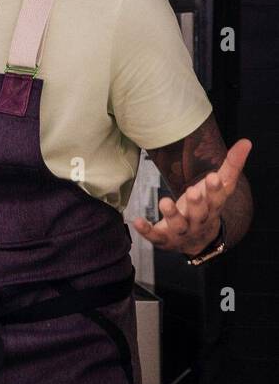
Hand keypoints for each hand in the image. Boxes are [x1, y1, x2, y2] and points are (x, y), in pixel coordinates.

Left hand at [133, 138, 251, 255]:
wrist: (197, 241)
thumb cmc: (206, 207)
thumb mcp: (219, 188)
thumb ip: (231, 166)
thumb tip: (246, 142)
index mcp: (213, 209)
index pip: (217, 200)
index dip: (215, 190)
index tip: (213, 177)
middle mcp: (199, 222)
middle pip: (200, 215)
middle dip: (197, 204)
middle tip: (192, 191)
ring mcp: (181, 232)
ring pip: (179, 226)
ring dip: (172, 215)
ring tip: (164, 201)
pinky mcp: (164, 238)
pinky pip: (155, 236)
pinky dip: (146, 230)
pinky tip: (137, 221)